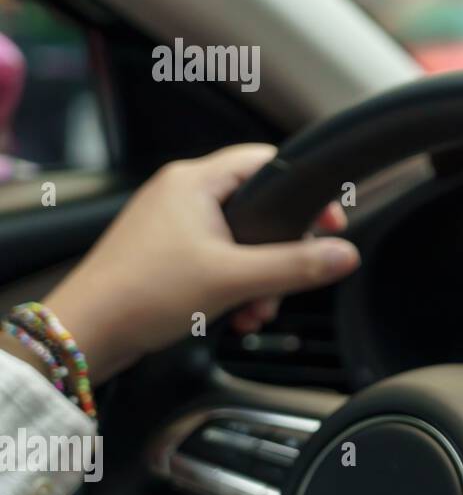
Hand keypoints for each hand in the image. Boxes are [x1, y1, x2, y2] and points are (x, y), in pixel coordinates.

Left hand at [42, 144, 359, 383]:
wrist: (86, 333)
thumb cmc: (141, 295)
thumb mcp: (234, 280)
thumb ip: (296, 266)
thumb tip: (343, 254)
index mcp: (194, 181)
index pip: (267, 162)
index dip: (304, 193)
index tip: (328, 223)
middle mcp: (181, 194)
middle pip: (258, 209)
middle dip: (279, 254)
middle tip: (287, 282)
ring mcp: (170, 224)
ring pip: (239, 241)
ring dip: (258, 278)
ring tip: (255, 308)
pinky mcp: (164, 253)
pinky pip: (217, 259)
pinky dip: (234, 285)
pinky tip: (234, 314)